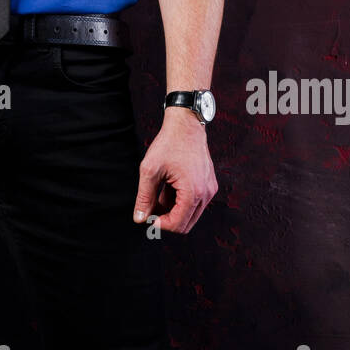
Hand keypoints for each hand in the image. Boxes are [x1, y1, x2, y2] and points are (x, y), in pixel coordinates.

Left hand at [132, 107, 217, 233]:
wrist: (186, 124)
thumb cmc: (169, 144)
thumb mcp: (150, 170)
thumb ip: (144, 197)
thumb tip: (140, 219)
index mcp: (193, 192)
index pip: (178, 224)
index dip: (160, 225)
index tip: (147, 217)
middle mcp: (206, 193)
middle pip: (186, 224)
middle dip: (166, 220)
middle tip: (150, 210)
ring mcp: (209, 189)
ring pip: (190, 214)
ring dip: (172, 210)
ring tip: (157, 194)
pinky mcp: (208, 184)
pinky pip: (194, 202)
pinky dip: (180, 201)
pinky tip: (166, 188)